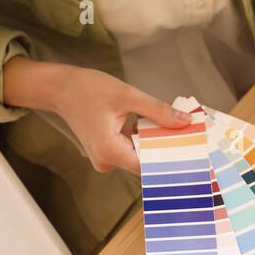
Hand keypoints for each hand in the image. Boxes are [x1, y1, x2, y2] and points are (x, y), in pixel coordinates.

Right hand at [2, 58, 193, 174]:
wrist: (60, 88)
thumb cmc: (89, 89)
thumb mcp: (127, 95)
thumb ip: (157, 111)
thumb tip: (185, 122)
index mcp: (111, 152)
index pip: (149, 165)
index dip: (172, 159)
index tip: (194, 152)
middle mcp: (107, 162)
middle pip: (146, 161)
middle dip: (168, 148)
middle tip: (194, 137)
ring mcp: (106, 159)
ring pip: (140, 155)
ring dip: (157, 142)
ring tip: (181, 130)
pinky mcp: (107, 151)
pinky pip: (132, 149)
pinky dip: (146, 139)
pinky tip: (160, 127)